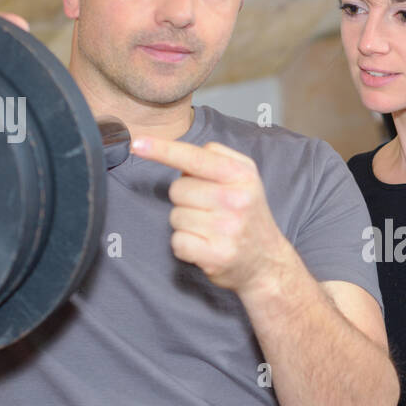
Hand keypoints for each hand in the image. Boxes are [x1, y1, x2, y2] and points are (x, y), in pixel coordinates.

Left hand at [131, 137, 292, 293]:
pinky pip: (177, 241)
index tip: (138, 144)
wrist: (267, 262)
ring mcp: (228, 229)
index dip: (163, 150)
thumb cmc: (248, 216)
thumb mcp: (244, 178)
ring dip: (186, 223)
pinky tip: (205, 246)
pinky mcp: (217, 255)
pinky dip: (185, 245)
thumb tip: (176, 152)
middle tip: (209, 210)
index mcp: (242, 175)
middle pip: (178, 189)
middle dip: (185, 199)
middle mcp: (237, 200)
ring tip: (209, 229)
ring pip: (175, 216)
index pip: (194, 158)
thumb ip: (215, 159)